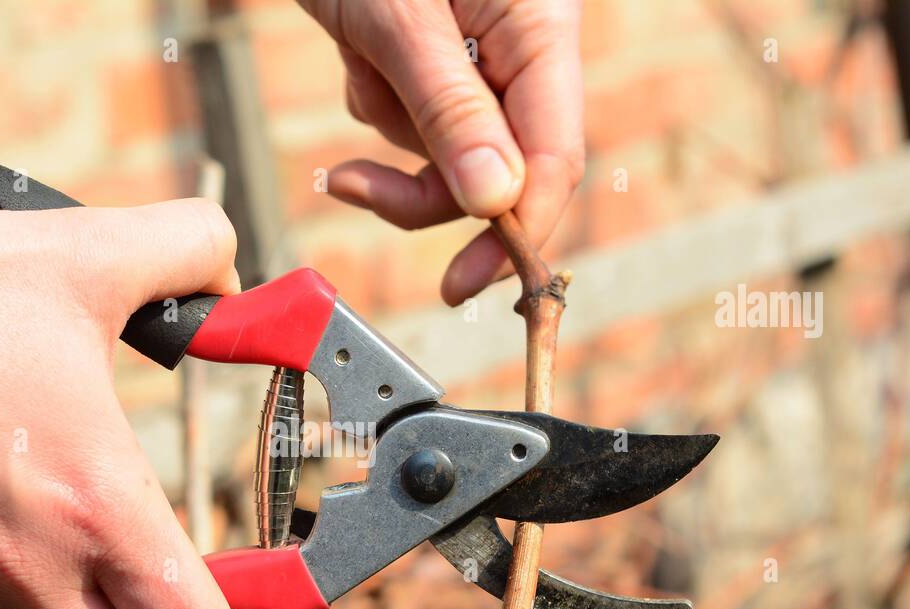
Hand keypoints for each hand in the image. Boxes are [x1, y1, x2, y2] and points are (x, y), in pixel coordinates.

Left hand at [299, 0, 584, 304]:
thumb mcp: (400, 19)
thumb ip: (450, 108)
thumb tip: (496, 202)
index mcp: (540, 32)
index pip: (554, 159)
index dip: (516, 231)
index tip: (468, 282)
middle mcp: (521, 52)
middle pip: (497, 172)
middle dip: (423, 187)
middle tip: (355, 188)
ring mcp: (480, 59)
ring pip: (448, 154)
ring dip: (391, 131)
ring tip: (361, 52)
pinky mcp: (438, 64)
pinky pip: (412, 120)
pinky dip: (377, 101)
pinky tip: (360, 44)